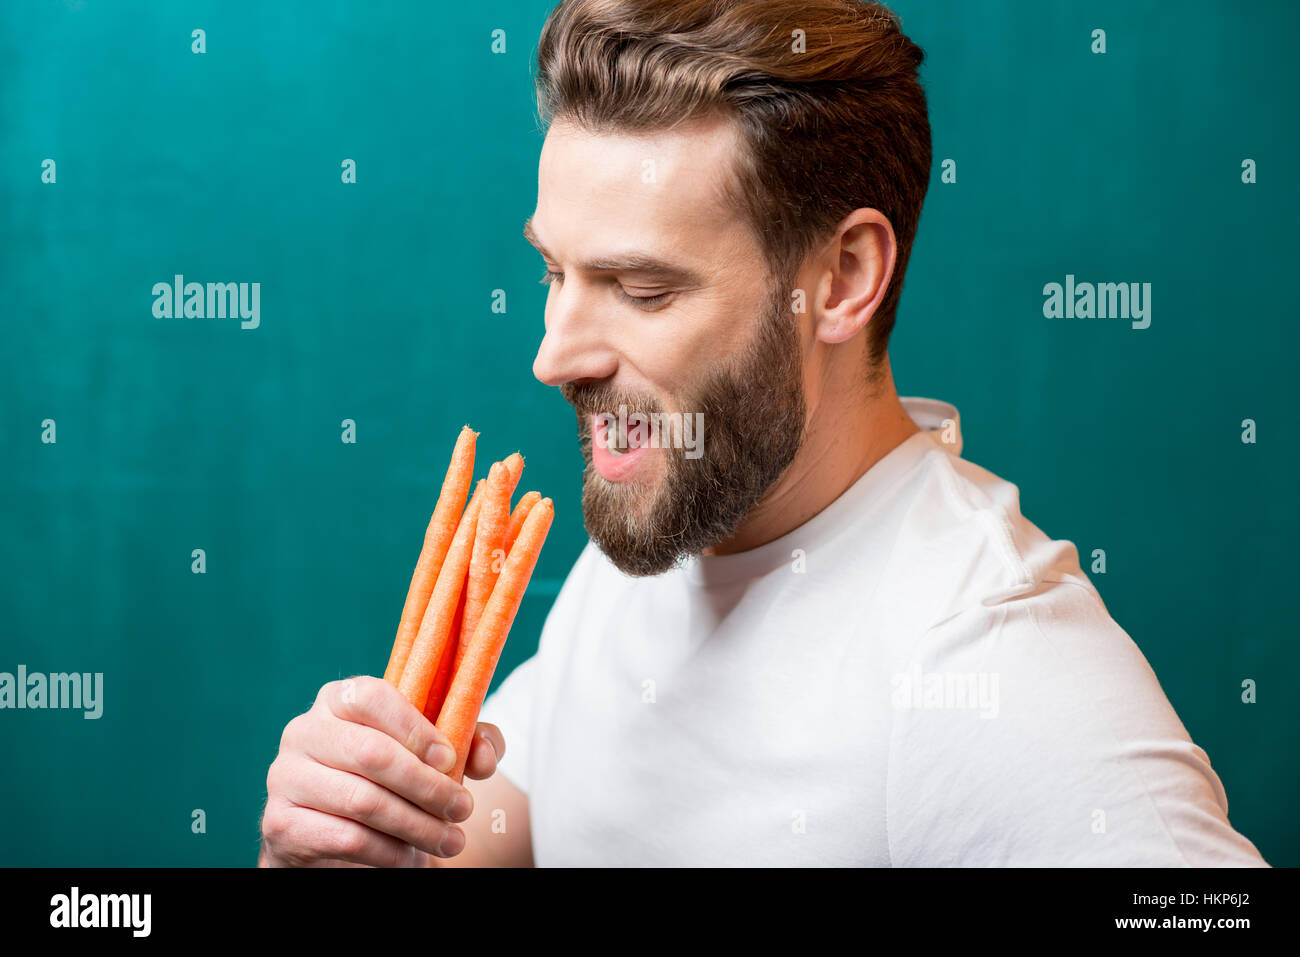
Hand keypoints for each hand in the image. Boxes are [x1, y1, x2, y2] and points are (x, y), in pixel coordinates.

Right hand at [259, 675, 504, 866]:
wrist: (331, 834)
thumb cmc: (388, 779)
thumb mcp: (430, 752)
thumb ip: (467, 741)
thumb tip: (483, 755)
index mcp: (338, 699)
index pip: (372, 697)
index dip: (415, 728)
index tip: (449, 759)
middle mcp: (304, 731)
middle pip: (371, 753)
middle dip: (427, 786)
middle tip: (463, 810)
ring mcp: (286, 777)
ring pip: (362, 800)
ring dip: (416, 825)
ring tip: (450, 841)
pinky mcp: (280, 823)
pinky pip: (346, 838)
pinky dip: (388, 852)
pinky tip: (410, 857)